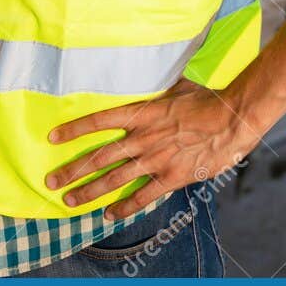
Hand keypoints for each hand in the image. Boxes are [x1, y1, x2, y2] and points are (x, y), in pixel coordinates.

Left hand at [44, 78, 255, 220]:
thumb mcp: (178, 86)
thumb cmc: (208, 100)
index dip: (74, 130)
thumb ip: (158, 88)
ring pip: (114, 179)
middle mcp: (143, 138)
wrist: (232, 120)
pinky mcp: (171, 177)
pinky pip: (142, 196)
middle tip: (52, 181)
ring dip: (89, 191)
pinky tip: (110, 214)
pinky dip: (124, 207)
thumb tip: (151, 70)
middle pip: (99, 157)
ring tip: (70, 200)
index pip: (99, 121)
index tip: (53, 137)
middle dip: (72, 170)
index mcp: (142, 114)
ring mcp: (156, 160)